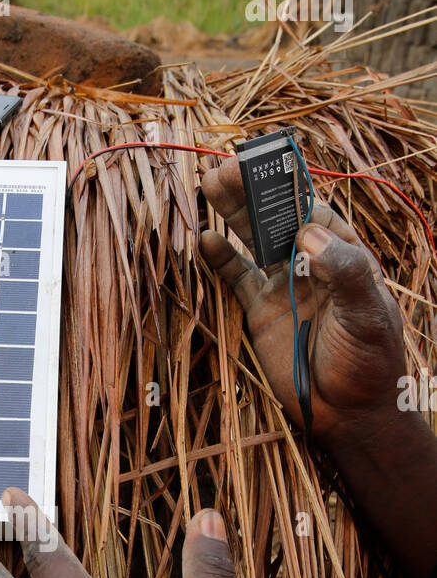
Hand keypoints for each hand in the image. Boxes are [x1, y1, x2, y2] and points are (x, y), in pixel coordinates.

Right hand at [200, 158, 406, 444]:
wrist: (348, 413)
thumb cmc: (370, 361)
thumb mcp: (368, 313)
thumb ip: (344, 271)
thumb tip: (308, 232)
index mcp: (344, 255)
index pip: (315, 208)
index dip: (291, 185)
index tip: (269, 164)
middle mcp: (311, 264)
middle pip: (278, 217)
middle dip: (254, 191)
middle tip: (228, 168)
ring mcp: (284, 286)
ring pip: (254, 239)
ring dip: (234, 213)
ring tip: (211, 184)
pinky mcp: (261, 312)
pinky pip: (237, 278)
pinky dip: (221, 258)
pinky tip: (206, 238)